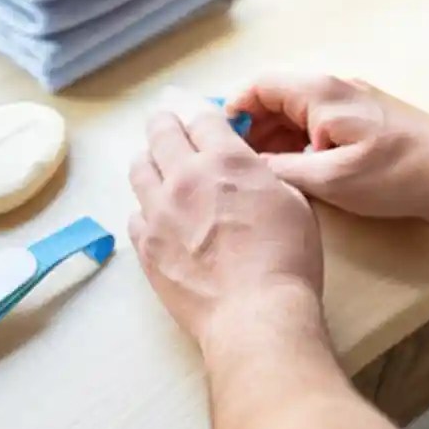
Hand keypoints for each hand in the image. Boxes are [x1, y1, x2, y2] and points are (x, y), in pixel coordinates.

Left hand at [128, 106, 323, 346]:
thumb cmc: (286, 260)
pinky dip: (145, 207)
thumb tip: (248, 169)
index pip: (202, 118)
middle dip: (165, 123)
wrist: (256, 315)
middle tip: (167, 122)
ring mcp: (159, 214)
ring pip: (139, 169)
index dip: (201, 113)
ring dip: (149, 159)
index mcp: (224, 160)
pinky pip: (135, 215)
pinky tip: (156, 214)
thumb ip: (263, 175)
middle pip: (161, 133)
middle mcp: (184, 178)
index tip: (199, 115)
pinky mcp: (146, 248)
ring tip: (156, 163)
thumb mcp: (293, 201)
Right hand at [229, 75, 428, 221]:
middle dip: (252, 130)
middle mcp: (333, 89)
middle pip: (275, 98)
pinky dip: (299, 146)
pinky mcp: (363, 121)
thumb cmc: (400, 174)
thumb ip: (282, 171)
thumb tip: (247, 169)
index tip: (221, 145)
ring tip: (264, 177)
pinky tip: (296, 175)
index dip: (233, 112)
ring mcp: (350, 103)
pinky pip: (317, 125)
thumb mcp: (331, 179)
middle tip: (239, 167)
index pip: (259, 85)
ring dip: (275, 141)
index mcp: (321, 93)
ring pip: (295, 114)